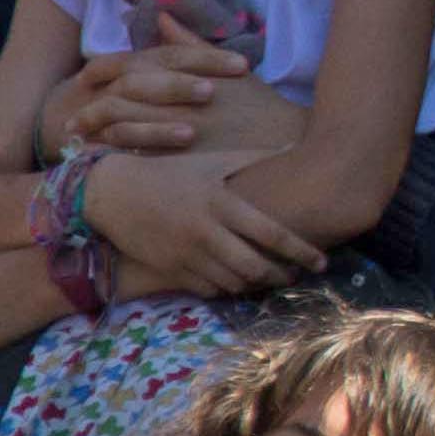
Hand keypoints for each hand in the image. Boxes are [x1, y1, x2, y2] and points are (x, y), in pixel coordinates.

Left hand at [51, 15, 302, 157]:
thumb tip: (161, 16)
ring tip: (81, 143)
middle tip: (71, 120)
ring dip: (98, 135)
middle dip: (90, 110)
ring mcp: (181, 136)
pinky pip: (140, 161)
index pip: (131, 67)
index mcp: (186, 76)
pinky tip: (107, 162)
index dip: (102, 71)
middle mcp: (180, 103)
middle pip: (118, 100)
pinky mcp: (184, 165)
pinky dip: (119, 159)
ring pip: (123, 131)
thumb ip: (190, 44)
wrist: (290, 144)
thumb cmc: (259, 106)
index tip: (85, 79)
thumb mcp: (229, 69)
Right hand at [83, 151, 329, 294]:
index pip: (272, 234)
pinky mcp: (170, 270)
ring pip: (233, 283)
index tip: (322, 262)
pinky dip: (227, 289)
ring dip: (255, 285)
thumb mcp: (210, 161)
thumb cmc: (169, 173)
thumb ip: (252, 157)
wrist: (112, 192)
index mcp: (222, 203)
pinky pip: (208, 289)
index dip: (301, 251)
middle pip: (255, 267)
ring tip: (269, 279)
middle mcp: (206, 231)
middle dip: (281, 276)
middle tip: (294, 276)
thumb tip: (293, 145)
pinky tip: (237, 282)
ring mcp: (186, 254)